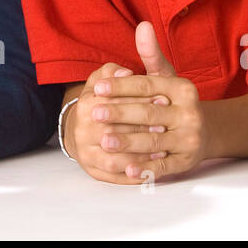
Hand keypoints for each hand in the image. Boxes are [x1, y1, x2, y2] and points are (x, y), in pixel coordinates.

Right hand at [62, 63, 152, 183]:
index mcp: (85, 106)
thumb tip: (126, 71)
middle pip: (115, 132)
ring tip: (162, 149)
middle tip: (165, 127)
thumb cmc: (99, 103)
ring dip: (140, 155)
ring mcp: (87, 154)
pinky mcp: (94, 172)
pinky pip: (117, 176)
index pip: (115, 103)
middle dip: (142, 129)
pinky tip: (153, 165)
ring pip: (115, 159)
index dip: (140, 100)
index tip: (163, 98)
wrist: (82, 130)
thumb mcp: (101, 81)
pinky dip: (136, 172)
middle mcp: (82, 131)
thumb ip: (113, 71)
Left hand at [87, 22, 205, 181]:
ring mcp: (189, 139)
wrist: (205, 132)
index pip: (147, 86)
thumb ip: (151, 54)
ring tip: (103, 141)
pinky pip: (164, 167)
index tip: (97, 88)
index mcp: (183, 89)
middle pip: (149, 113)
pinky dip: (145, 169)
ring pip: (154, 142)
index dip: (121, 87)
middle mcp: (190, 113)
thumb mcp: (165, 76)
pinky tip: (127, 170)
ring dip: (128, 142)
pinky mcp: (187, 162)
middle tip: (94, 114)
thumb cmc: (175, 101)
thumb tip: (143, 25)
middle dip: (120, 114)